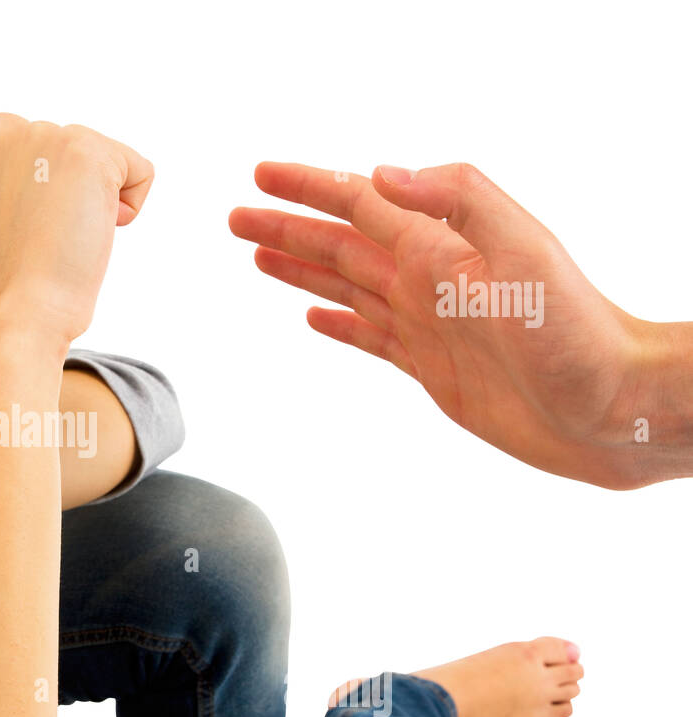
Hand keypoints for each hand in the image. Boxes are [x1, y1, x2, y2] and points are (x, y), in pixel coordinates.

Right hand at [0, 112, 153, 343]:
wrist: (16, 312)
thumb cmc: (8, 283)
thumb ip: (9, 179)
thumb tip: (54, 176)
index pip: (34, 153)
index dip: (39, 198)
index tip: (20, 232)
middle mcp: (1, 129)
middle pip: (69, 151)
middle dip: (67, 195)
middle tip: (41, 238)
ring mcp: (43, 135)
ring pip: (102, 159)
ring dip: (95, 201)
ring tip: (62, 236)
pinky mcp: (85, 151)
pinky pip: (139, 170)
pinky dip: (130, 206)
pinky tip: (93, 231)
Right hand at [229, 162, 657, 487]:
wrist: (611, 408)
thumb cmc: (579, 332)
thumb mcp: (522, 250)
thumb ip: (457, 200)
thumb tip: (384, 175)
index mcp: (440, 248)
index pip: (358, 206)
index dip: (309, 189)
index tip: (263, 176)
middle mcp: (428, 280)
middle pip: (340, 244)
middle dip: (288, 227)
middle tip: (239, 216)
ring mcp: (427, 324)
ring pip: (346, 286)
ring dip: (302, 267)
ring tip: (260, 255)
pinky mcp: (432, 368)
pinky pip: (370, 336)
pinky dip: (338, 323)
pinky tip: (316, 314)